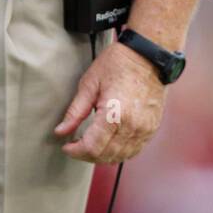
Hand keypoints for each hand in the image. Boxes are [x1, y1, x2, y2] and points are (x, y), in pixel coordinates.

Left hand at [54, 38, 166, 163]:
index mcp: (115, 114)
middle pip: (105, 156)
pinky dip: (118, 152)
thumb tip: (60, 131)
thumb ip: (75, 111)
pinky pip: (133, 151)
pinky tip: (108, 143)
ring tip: (89, 144)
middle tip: (75, 145)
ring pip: (120, 157)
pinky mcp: (151, 129)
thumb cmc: (118, 64)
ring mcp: (145, 129)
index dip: (75, 151)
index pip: (92, 148)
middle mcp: (133, 126)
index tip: (67, 146)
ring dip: (102, 156)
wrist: (147, 55)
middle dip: (86, 155)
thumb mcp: (90, 83)